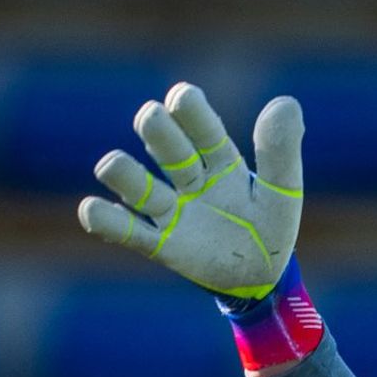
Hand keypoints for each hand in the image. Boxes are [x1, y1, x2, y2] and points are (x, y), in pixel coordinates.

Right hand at [76, 82, 304, 301]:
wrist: (262, 278)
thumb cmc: (271, 227)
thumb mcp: (283, 191)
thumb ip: (281, 151)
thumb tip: (286, 102)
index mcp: (221, 160)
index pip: (202, 127)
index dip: (189, 110)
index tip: (181, 97)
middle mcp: (190, 179)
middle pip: (165, 146)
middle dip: (156, 130)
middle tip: (151, 119)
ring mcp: (173, 211)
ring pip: (138, 185)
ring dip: (123, 173)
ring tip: (111, 165)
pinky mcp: (162, 245)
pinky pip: (130, 232)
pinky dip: (107, 221)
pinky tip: (90, 209)